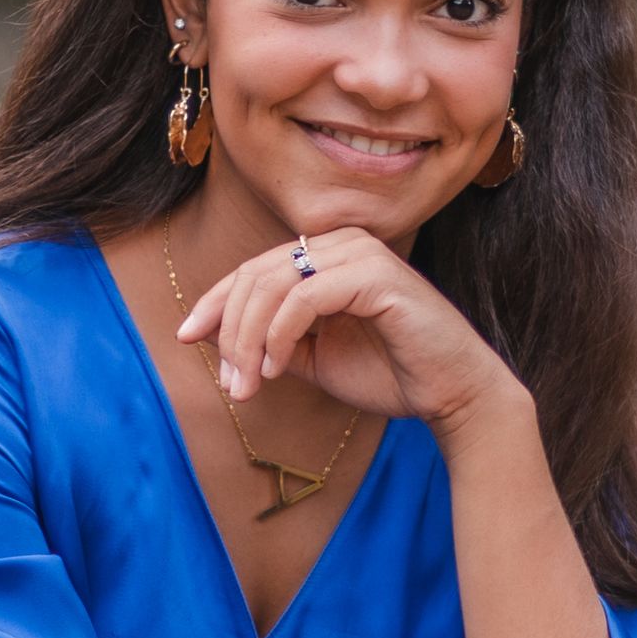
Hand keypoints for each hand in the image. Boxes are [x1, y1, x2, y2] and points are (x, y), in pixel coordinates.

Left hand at [175, 227, 515, 436]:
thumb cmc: (389, 374)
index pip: (254, 269)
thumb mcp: (313, 358)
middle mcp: (343, 243)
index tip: (185, 337)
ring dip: (248, 338)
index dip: (214, 302)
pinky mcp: (376, 274)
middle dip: (229, 330)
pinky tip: (274, 368)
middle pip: (256, 273)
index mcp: (328, 255)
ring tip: (247, 384)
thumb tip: (210, 334)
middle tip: (229, 384)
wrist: (451, 395)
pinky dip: (279, 334)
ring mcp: (361, 253)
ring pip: (274, 282)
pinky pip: (305, 297)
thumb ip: (269, 340)